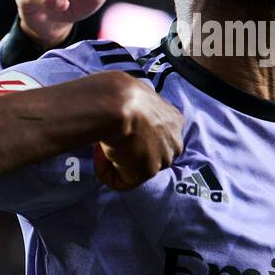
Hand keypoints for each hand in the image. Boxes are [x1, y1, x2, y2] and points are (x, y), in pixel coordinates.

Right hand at [91, 72, 182, 190]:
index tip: (119, 129)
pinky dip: (106, 171)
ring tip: (102, 145)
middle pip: (149, 155)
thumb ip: (138, 111)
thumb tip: (125, 115)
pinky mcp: (147, 172)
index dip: (135, 136)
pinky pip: (121, 181)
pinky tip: (99, 154)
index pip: (157, 136)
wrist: (116, 103)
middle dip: (129, 152)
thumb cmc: (120, 93)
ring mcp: (163, 158)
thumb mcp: (136, 96)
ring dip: (116, 161)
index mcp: (174, 121)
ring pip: (136, 169)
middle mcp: (175, 141)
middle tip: (109, 139)